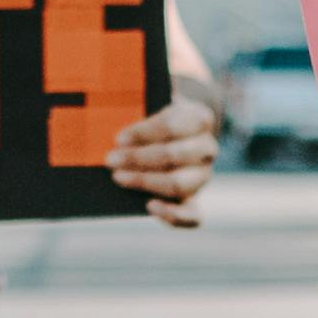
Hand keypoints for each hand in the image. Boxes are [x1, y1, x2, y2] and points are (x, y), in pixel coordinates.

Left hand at [100, 94, 219, 228]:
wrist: (173, 137)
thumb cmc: (156, 120)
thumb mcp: (151, 103)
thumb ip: (138, 104)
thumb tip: (116, 102)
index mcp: (199, 118)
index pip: (173, 125)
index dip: (144, 133)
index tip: (119, 139)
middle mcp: (207, 148)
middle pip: (174, 154)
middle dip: (138, 158)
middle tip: (110, 159)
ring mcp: (203, 175)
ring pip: (178, 183)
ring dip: (145, 181)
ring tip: (118, 177)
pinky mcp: (196, 199)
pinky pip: (192, 215)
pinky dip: (172, 215)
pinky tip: (150, 206)